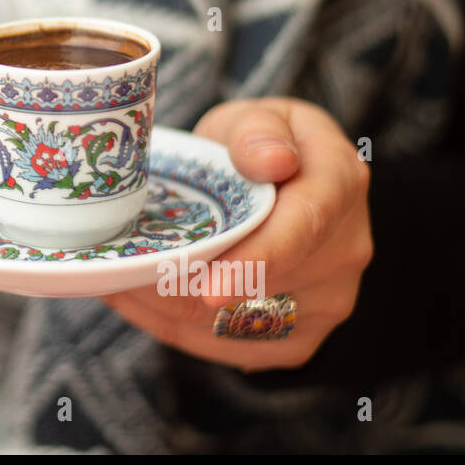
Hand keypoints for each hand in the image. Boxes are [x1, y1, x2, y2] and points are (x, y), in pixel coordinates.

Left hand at [101, 97, 371, 371]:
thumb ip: (257, 132)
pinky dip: (176, 329)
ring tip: (118, 280)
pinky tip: (138, 300)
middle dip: (186, 285)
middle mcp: (346, 250)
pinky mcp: (301, 336)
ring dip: (170, 309)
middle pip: (264, 288)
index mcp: (340, 183)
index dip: (256, 262)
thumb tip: (273, 160)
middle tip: (121, 269)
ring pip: (239, 325)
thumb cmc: (258, 144)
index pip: (303, 229)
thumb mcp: (254, 117)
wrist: (280, 180)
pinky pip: (231, 347)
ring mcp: (329, 301)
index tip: (210, 288)